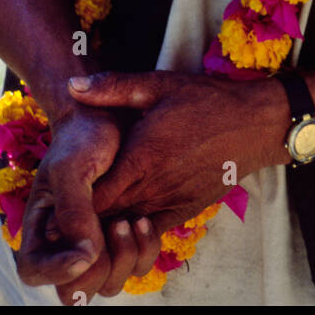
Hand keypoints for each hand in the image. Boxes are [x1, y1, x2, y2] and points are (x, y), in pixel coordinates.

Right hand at [14, 104, 161, 303]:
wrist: (112, 117)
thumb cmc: (83, 138)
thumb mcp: (72, 168)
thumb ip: (73, 211)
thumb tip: (86, 255)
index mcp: (41, 226)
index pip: (34, 271)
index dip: (57, 272)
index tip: (87, 251)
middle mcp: (65, 242)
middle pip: (73, 290)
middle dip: (97, 269)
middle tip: (115, 226)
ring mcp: (96, 242)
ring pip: (107, 284)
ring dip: (124, 260)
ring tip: (131, 220)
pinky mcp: (124, 237)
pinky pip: (134, 266)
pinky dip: (143, 251)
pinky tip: (144, 221)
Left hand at [67, 70, 288, 235]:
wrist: (255, 125)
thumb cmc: (205, 100)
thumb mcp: (157, 84)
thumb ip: (111, 88)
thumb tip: (71, 86)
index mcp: (142, 157)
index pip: (92, 195)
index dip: (72, 196)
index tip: (59, 187)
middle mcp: (154, 187)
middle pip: (104, 216)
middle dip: (83, 213)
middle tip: (65, 201)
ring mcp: (170, 203)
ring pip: (125, 225)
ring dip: (106, 220)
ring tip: (87, 208)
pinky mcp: (185, 211)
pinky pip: (151, 230)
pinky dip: (133, 227)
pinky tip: (123, 211)